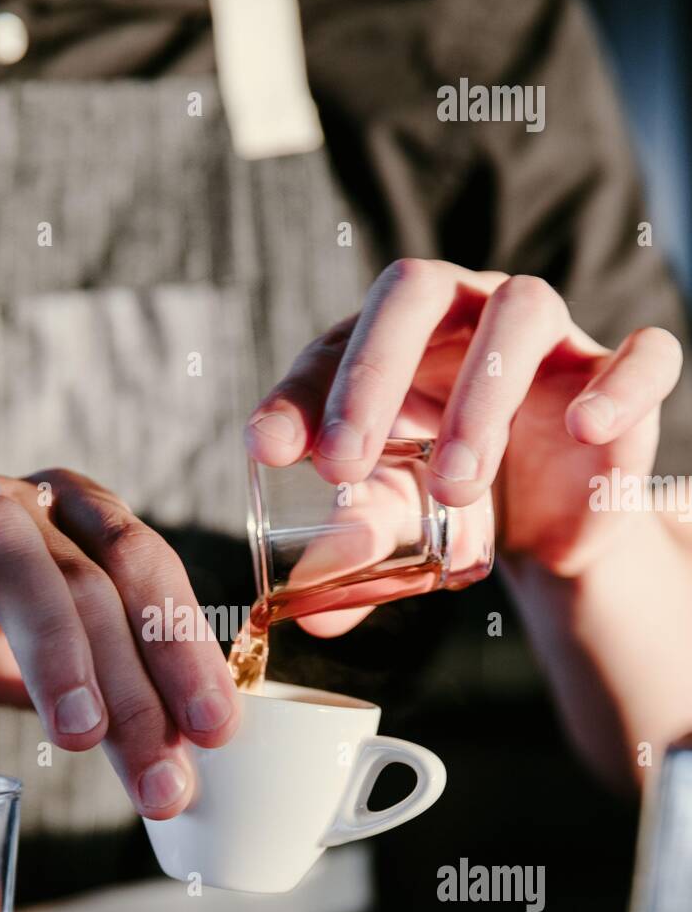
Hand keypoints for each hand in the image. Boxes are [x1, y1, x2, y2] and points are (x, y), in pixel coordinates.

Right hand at [0, 471, 238, 818]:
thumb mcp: (70, 678)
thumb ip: (128, 700)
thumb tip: (198, 762)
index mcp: (84, 521)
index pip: (152, 576)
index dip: (187, 651)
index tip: (217, 731)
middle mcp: (25, 506)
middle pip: (95, 578)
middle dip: (137, 678)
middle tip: (161, 767)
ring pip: (14, 564)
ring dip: (55, 649)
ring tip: (80, 732)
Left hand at [244, 259, 682, 629]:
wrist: (541, 520)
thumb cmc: (445, 494)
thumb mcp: (392, 517)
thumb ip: (351, 550)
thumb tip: (307, 618)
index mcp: (393, 336)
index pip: (338, 341)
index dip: (303, 393)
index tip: (270, 452)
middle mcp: (466, 311)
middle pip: (418, 293)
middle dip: (372, 375)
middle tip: (342, 465)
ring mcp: (547, 334)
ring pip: (521, 315)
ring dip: (479, 399)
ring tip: (452, 488)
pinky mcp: (618, 371)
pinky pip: (642, 356)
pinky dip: (618, 386)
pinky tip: (583, 428)